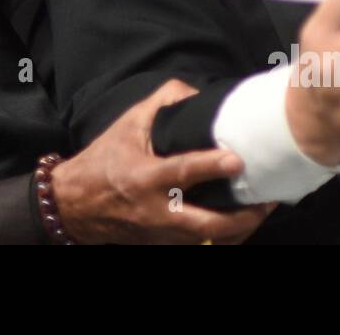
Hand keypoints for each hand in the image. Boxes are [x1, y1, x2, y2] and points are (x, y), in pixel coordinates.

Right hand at [51, 79, 276, 244]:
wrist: (73, 205)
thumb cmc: (102, 160)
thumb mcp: (127, 125)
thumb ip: (162, 103)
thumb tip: (197, 93)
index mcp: (143, 177)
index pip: (182, 173)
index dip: (211, 167)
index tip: (238, 160)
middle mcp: (154, 211)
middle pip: (206, 225)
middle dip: (241, 218)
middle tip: (266, 200)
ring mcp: (160, 234)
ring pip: (208, 241)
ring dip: (238, 230)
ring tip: (261, 211)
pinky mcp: (162, 245)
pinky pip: (199, 246)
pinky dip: (223, 237)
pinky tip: (240, 223)